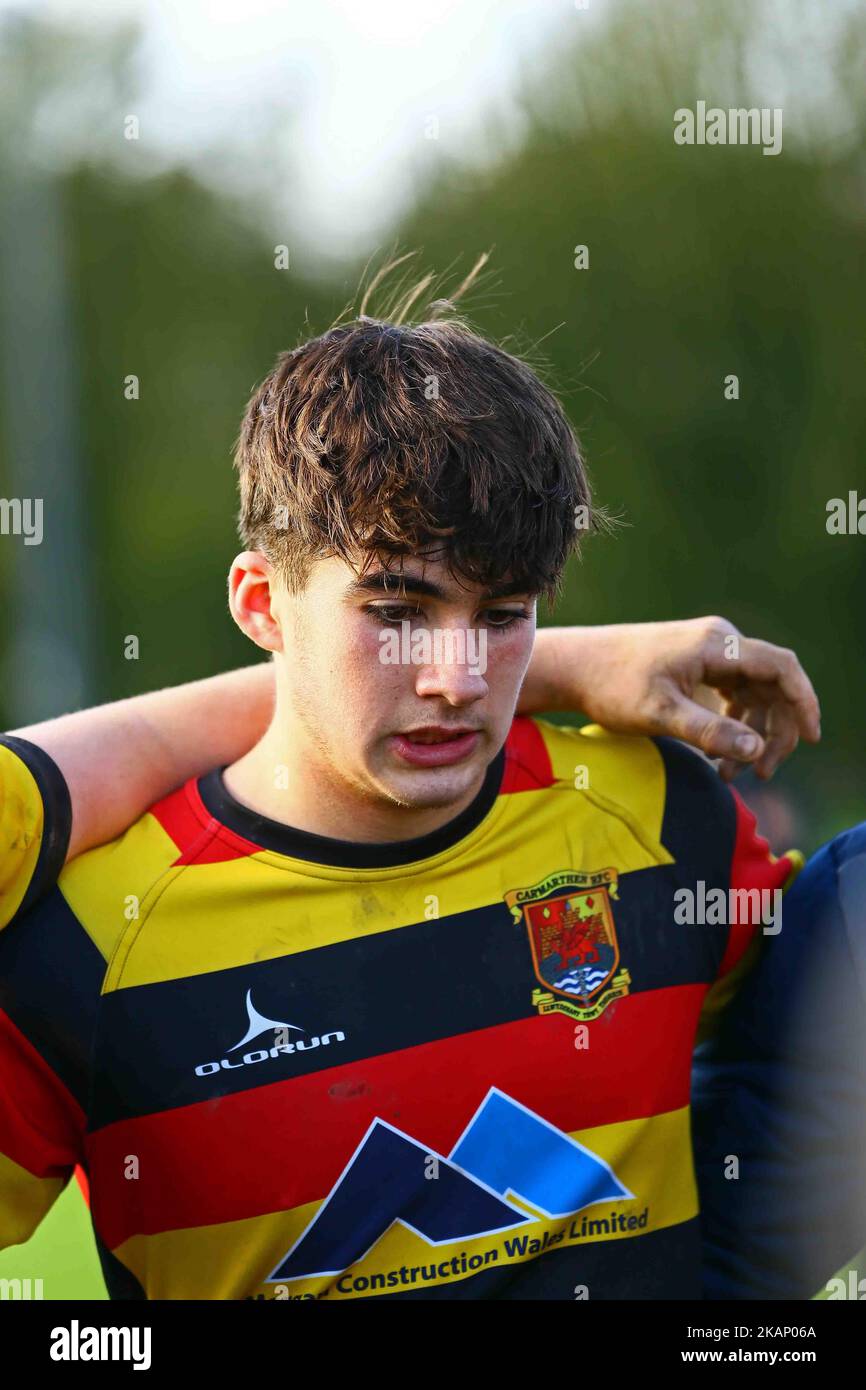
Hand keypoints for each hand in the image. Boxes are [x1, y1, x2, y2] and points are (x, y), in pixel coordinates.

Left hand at [527, 617, 819, 779]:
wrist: (576, 667)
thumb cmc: (612, 686)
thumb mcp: (660, 714)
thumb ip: (709, 732)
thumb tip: (756, 749)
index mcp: (717, 643)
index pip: (781, 667)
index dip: (804, 701)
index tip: (812, 737)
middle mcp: (720, 642)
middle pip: (772, 686)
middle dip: (774, 732)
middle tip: (761, 773)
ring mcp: (710, 653)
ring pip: (754, 696)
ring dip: (751, 736)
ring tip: (729, 774)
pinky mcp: (698, 666)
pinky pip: (733, 697)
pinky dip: (732, 727)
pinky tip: (718, 758)